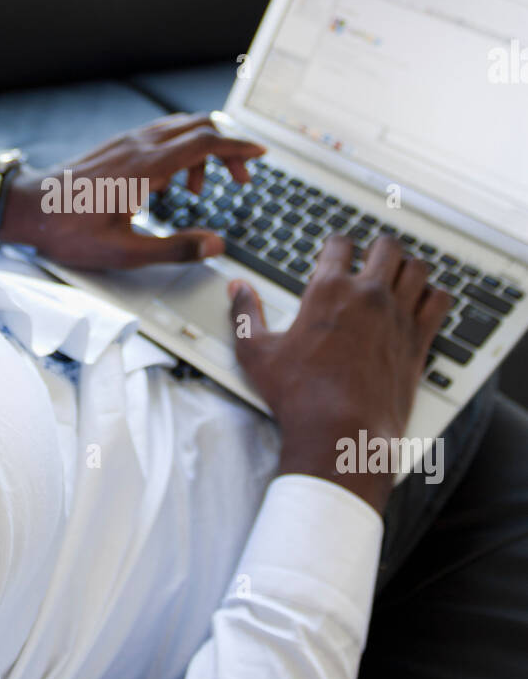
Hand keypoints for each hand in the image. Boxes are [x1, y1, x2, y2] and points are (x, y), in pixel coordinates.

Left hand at [0, 112, 265, 268]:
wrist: (26, 209)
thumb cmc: (69, 230)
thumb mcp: (125, 252)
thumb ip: (174, 248)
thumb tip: (215, 245)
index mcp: (145, 167)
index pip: (204, 142)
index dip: (238, 148)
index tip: (259, 156)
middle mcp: (138, 146)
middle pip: (197, 127)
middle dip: (226, 149)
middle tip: (239, 180)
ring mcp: (125, 142)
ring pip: (178, 129)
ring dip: (200, 151)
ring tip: (199, 191)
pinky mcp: (115, 147)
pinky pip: (159, 136)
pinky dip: (178, 152)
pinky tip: (169, 184)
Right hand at [229, 234, 453, 513]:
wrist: (341, 434)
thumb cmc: (299, 396)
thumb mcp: (256, 353)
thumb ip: (245, 314)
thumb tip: (237, 289)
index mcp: (328, 291)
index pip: (340, 244)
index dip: (337, 246)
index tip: (336, 255)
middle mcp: (368, 296)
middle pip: (387, 247)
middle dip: (379, 249)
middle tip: (372, 260)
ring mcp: (398, 316)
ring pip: (418, 268)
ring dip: (408, 268)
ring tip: (399, 277)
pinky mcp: (419, 341)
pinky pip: (440, 301)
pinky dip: (434, 296)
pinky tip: (423, 303)